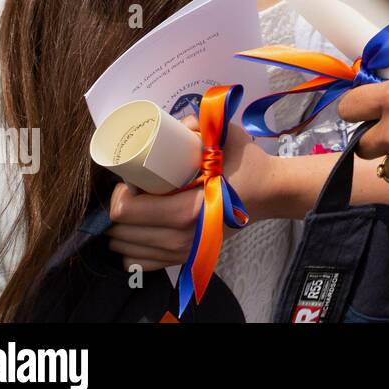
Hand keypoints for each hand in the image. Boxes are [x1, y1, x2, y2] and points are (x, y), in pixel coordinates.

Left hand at [106, 112, 276, 270]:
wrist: (270, 192)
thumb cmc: (247, 163)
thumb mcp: (225, 136)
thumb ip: (196, 124)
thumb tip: (168, 125)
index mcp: (189, 210)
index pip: (127, 211)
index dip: (119, 193)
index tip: (129, 179)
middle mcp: (183, 238)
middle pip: (121, 232)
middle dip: (118, 209)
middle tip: (130, 190)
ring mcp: (183, 253)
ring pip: (126, 249)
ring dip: (121, 229)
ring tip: (133, 207)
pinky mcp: (184, 259)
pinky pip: (140, 263)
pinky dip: (131, 248)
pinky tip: (137, 230)